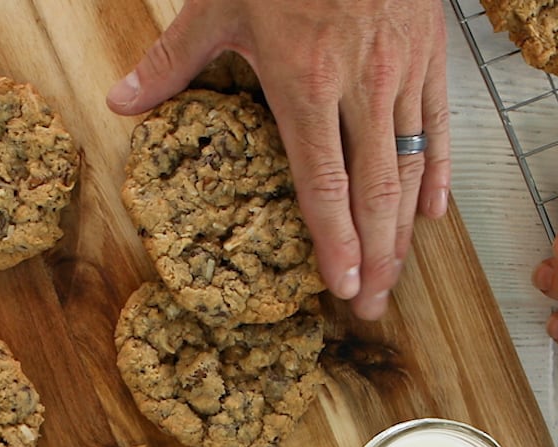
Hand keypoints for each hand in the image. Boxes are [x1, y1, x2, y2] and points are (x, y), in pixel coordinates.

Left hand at [106, 0, 451, 322]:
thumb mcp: (217, 3)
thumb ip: (171, 61)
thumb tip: (118, 102)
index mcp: (304, 83)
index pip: (322, 181)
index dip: (334, 240)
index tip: (339, 285)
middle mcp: (360, 88)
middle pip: (373, 192)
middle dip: (374, 257)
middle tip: (371, 305)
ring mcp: (401, 74)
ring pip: (411, 169)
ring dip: (404, 231)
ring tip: (396, 277)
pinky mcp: (430, 56)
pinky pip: (439, 128)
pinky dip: (437, 174)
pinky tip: (433, 214)